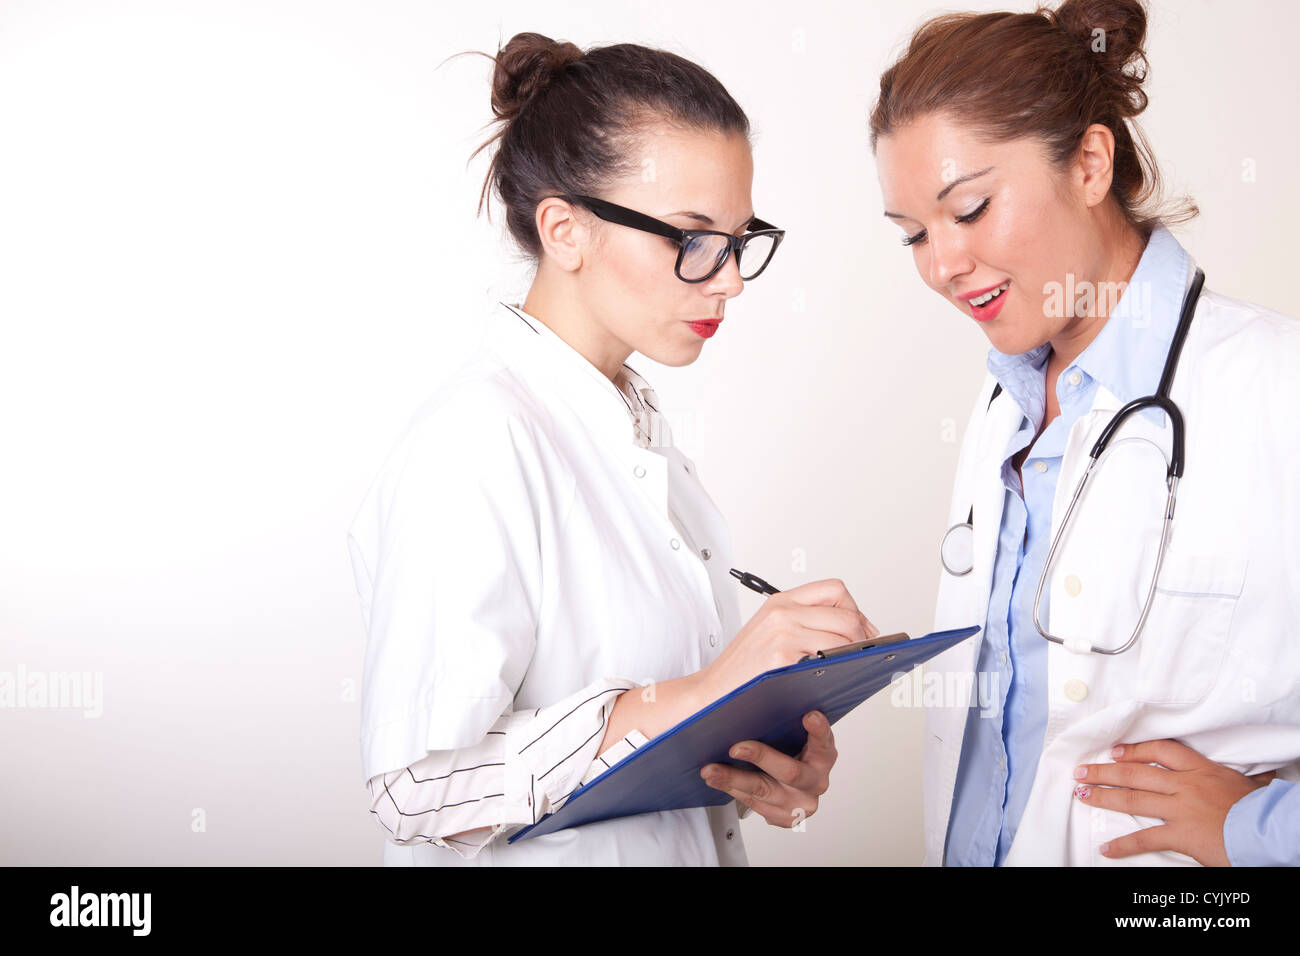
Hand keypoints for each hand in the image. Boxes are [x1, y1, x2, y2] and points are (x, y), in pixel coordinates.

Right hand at [699, 578, 877, 700]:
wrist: (712, 691)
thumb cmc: (742, 668)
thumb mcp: (769, 630)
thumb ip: (802, 622)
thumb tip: (850, 629)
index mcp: (780, 601)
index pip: (834, 589)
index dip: (856, 609)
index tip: (863, 630)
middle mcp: (782, 612)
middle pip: (846, 613)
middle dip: (863, 635)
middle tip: (864, 653)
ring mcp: (783, 633)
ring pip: (844, 635)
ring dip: (854, 653)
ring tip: (850, 666)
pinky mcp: (784, 657)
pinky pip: (830, 657)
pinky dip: (839, 667)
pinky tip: (835, 675)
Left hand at [699, 710, 836, 828]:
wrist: (781, 780)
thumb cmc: (784, 746)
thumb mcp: (790, 725)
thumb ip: (788, 703)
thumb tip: (786, 670)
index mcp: (823, 754)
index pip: (824, 740)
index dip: (818, 729)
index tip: (808, 715)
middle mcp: (816, 780)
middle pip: (791, 771)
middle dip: (761, 757)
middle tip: (736, 747)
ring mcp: (800, 802)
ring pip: (764, 791)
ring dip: (734, 779)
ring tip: (711, 769)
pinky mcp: (783, 817)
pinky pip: (753, 804)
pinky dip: (732, 789)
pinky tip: (717, 779)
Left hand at [1072, 738, 1276, 865]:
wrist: (1269, 829)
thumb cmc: (1261, 808)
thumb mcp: (1247, 784)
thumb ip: (1236, 778)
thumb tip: (1258, 776)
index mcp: (1200, 769)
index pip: (1161, 751)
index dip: (1135, 750)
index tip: (1115, 751)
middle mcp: (1185, 784)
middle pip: (1136, 772)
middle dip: (1105, 771)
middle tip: (1082, 771)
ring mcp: (1180, 808)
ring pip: (1133, 798)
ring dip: (1103, 796)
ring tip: (1081, 794)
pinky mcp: (1180, 833)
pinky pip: (1145, 838)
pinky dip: (1123, 844)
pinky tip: (1106, 848)